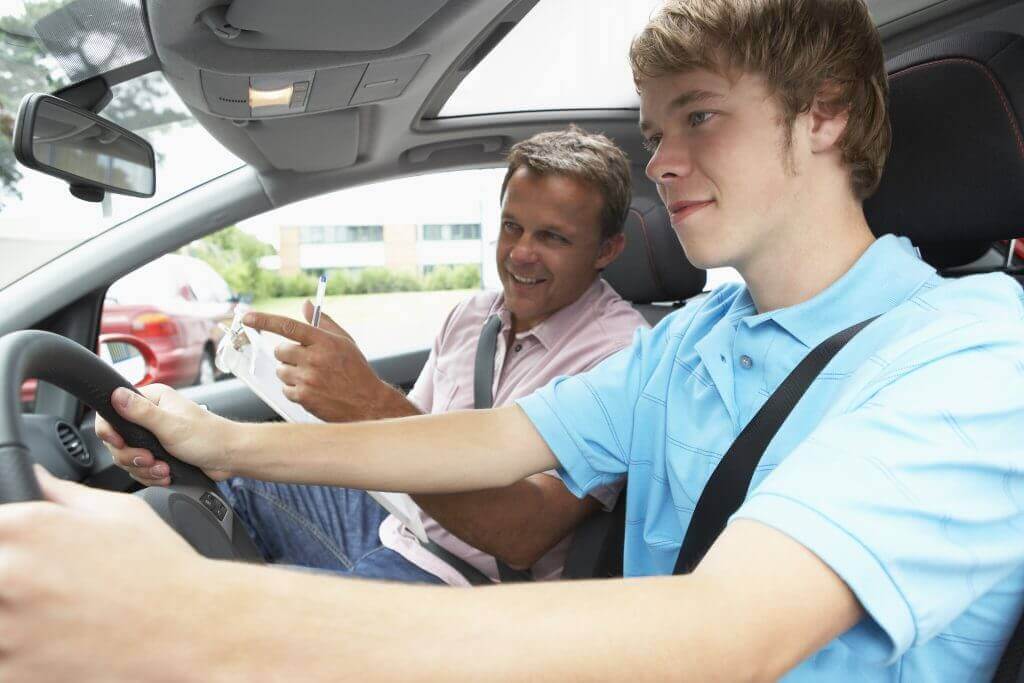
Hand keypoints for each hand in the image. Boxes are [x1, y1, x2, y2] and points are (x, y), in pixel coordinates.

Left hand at [0, 466, 220, 679]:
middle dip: (8, 579)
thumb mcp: (120, 512)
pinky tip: (44, 643)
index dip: (4, 538)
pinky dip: (15, 654)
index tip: (16, 551)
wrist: (191, 628)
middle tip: (37, 585)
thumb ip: (61, 493)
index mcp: (28, 528)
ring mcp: (10, 629)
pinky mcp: (17, 672)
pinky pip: (0, 660)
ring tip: (45, 616)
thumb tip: (33, 478)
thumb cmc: (160, 569)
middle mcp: (11, 574)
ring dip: (8, 617)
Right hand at [96, 383, 234, 484]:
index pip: (112, 411)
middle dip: (132, 456)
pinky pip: (140, 469)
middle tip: (150, 459)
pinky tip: (167, 474)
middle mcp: (150, 416)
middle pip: (117, 441)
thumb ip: (141, 412)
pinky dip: (152, 475)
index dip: (110, 431)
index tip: (119, 443)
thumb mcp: (172, 425)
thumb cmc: (209, 437)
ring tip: (164, 469)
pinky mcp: (158, 453)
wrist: (229, 457)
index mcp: (152, 399)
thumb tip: (115, 394)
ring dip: (144, 469)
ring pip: (128, 458)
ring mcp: (153, 436)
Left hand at [244, 300, 411, 421]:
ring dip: (291, 373)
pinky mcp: (304, 397)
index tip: (247, 316)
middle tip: (305, 361)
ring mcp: (308, 378)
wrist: (368, 403)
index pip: (288, 326)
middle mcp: (315, 358)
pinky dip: (294, 390)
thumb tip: (306, 305)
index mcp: (325, 341)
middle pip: (280, 351)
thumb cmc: (356, 370)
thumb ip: (323, 322)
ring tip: (312, 378)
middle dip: (288, 355)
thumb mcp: (345, 342)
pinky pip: (285, 389)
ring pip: (281, 371)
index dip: (265, 320)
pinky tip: (312, 391)